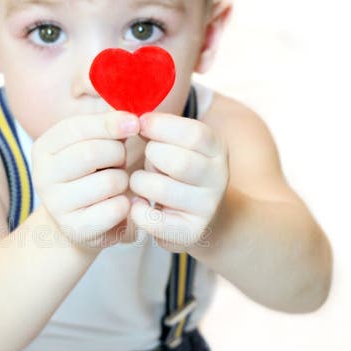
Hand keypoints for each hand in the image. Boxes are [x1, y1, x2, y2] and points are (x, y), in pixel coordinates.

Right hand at [31, 111, 139, 250]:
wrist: (80, 224)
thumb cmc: (91, 176)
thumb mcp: (92, 145)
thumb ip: (106, 128)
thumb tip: (131, 120)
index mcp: (43, 148)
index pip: (77, 127)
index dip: (110, 123)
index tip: (134, 124)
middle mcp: (42, 176)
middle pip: (92, 153)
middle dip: (118, 154)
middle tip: (119, 163)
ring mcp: (56, 205)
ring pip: (109, 182)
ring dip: (123, 181)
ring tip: (115, 185)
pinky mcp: (76, 229)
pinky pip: (116, 208)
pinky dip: (126, 205)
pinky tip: (118, 205)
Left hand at [128, 112, 228, 252]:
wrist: (202, 217)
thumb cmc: (179, 173)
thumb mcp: (178, 145)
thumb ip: (160, 130)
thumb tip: (131, 118)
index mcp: (217, 149)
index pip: (193, 134)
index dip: (161, 126)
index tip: (141, 125)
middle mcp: (218, 178)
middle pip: (178, 161)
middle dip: (152, 157)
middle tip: (147, 161)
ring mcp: (207, 208)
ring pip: (161, 189)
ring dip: (140, 182)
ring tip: (141, 184)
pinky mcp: (190, 232)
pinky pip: (154, 220)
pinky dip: (138, 210)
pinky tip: (140, 204)